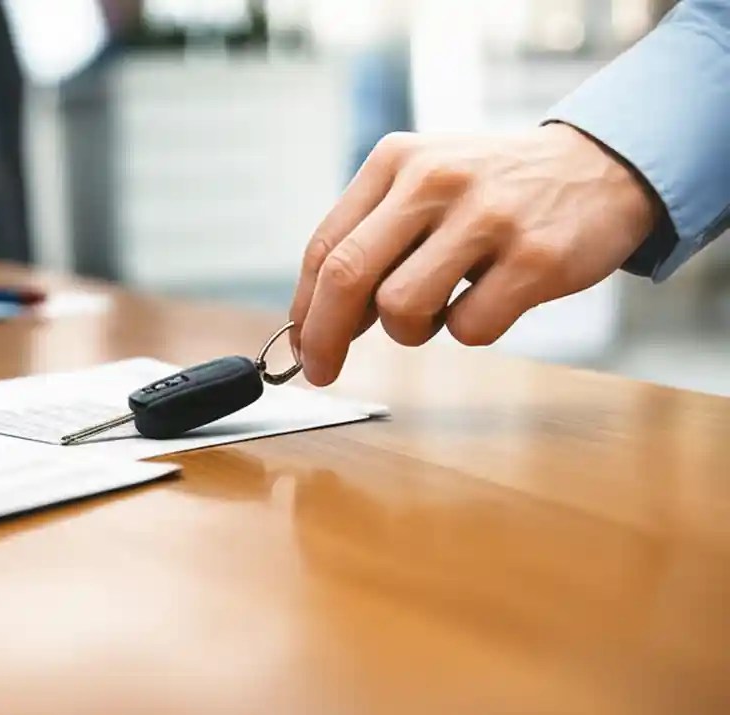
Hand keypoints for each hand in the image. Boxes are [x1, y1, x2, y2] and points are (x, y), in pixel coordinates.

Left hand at [288, 123, 657, 385]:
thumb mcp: (423, 184)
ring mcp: (487, 216)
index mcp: (396, 161)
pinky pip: (469, 327)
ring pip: (402, 308)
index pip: (325, 247)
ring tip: (440, 308)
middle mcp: (435, 179)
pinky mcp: (535, 256)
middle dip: (324, 337)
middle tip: (322, 370)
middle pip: (348, 277)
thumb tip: (315, 322)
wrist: (599, 167)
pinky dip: (470, 329)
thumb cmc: (492, 191)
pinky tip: (490, 299)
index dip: (304, 309)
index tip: (300, 348)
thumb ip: (370, 240)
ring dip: (410, 331)